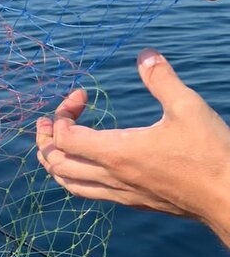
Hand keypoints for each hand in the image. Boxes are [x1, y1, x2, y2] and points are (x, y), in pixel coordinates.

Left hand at [35, 49, 229, 247]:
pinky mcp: (130, 202)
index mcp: (116, 153)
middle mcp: (111, 177)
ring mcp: (119, 193)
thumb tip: (145, 54)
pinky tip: (87, 165)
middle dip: (45, 140)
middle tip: (47, 121)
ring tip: (53, 146)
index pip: (64, 137)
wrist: (226, 197)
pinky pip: (89, 193)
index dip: (61, 114)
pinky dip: (75, 177)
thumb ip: (161, 79)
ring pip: (69, 184)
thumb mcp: (187, 107)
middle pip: (56, 164)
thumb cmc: (208, 153)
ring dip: (55, 163)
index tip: (81, 95)